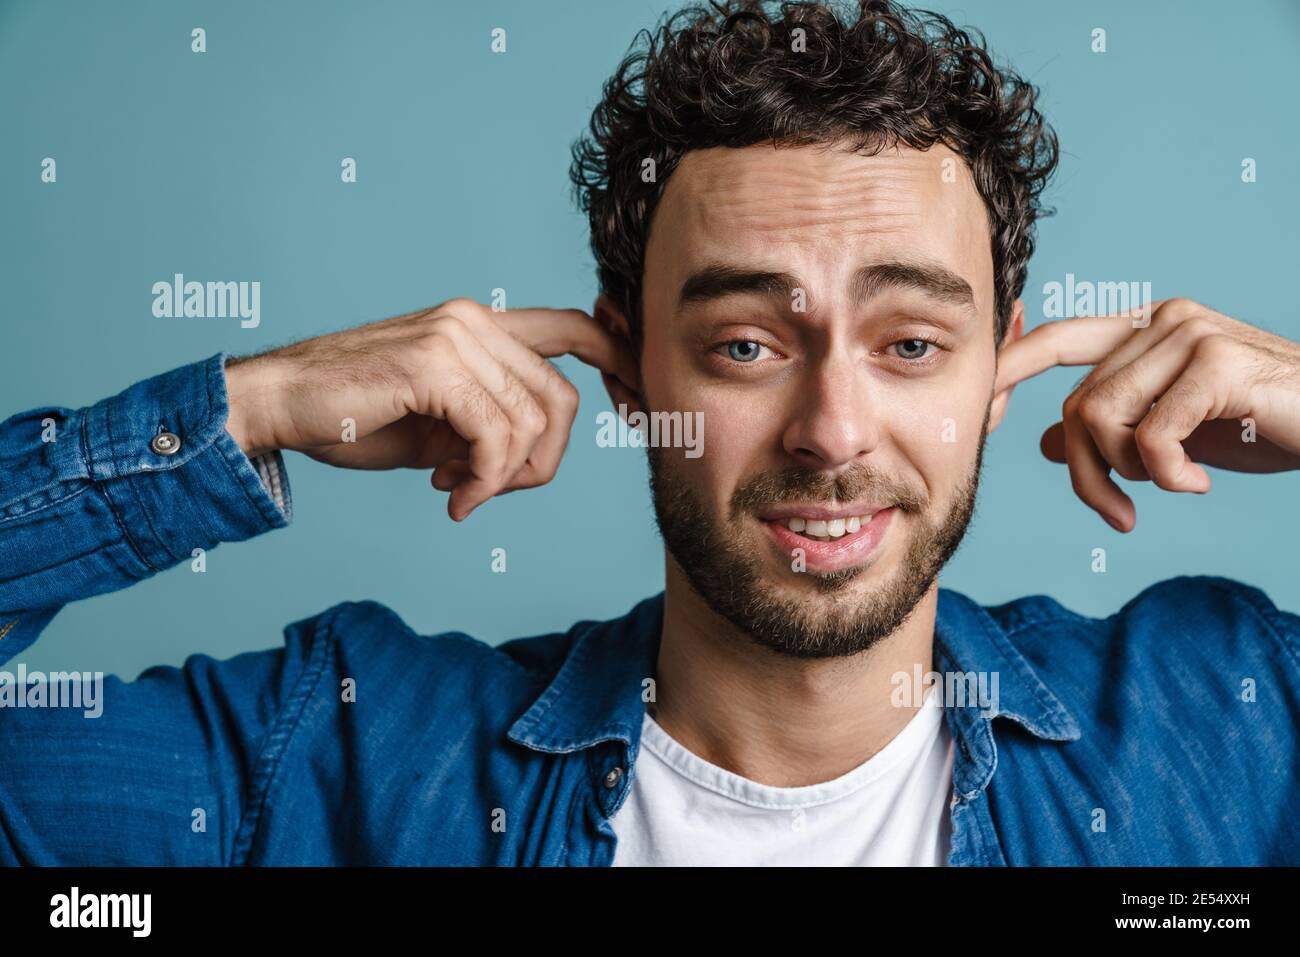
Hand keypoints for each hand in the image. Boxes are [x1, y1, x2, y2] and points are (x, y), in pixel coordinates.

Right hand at [224, 298, 638, 519]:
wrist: (277, 405)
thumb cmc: (354, 416)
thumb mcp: (440, 421)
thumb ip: (490, 421)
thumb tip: (530, 457)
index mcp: (480, 325)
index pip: (575, 329)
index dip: (618, 362)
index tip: (636, 404)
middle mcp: (473, 320)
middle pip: (562, 397)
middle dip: (544, 460)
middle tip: (495, 490)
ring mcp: (454, 337)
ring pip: (532, 422)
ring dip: (504, 480)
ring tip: (461, 495)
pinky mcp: (433, 366)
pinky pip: (496, 436)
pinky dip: (484, 481)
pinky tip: (453, 498)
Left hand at [993, 297, 1299, 530]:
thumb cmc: (1261, 426)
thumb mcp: (1173, 431)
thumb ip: (1113, 426)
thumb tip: (1040, 440)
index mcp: (1145, 330)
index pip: (1057, 341)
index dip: (1009, 370)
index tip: (983, 410)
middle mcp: (1161, 320)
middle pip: (1075, 403)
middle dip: (1084, 471)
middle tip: (1116, 515)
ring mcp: (1188, 335)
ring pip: (1100, 417)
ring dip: (1125, 474)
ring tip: (1173, 487)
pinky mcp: (1217, 363)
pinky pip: (1150, 434)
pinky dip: (1166, 475)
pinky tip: (1197, 484)